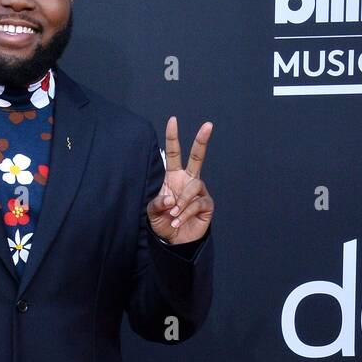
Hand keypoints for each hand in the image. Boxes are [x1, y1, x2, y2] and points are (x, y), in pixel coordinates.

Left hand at [147, 115, 213, 243]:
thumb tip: (171, 199)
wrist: (175, 241)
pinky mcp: (207, 205)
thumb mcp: (152, 213)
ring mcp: (199, 192)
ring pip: (194, 186)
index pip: (174, 154)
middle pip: (197, 157)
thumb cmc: (164, 222)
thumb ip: (157, 204)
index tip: (172, 120)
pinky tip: (177, 221)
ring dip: (182, 201)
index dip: (173, 137)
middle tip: (208, 125)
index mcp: (174, 177)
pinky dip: (185, 213)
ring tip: (173, 214)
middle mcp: (188, 181)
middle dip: (202, 141)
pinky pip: (198, 203)